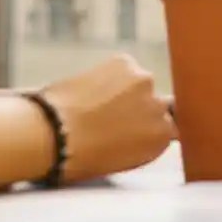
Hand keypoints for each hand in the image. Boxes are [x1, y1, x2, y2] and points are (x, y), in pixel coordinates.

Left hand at [40, 54, 175, 182]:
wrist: (54, 132)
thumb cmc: (80, 156)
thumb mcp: (122, 159)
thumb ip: (141, 142)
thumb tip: (138, 131)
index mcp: (161, 137)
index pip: (167, 127)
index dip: (148, 126)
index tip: (133, 128)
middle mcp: (159, 108)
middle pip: (157, 104)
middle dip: (140, 108)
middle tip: (113, 115)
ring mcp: (145, 82)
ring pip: (140, 83)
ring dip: (126, 89)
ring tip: (97, 101)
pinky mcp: (126, 62)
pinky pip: (124, 67)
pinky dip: (112, 73)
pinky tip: (92, 87)